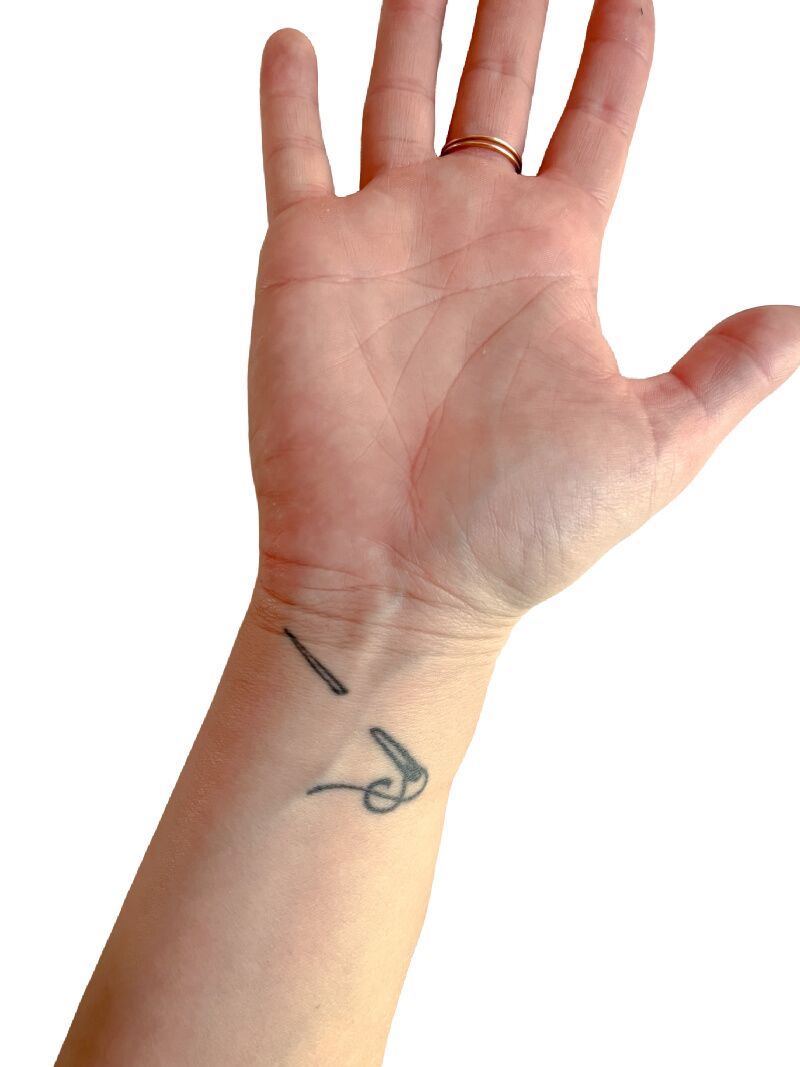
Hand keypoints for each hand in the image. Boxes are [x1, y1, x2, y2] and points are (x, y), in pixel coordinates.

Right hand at [249, 0, 798, 651]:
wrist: (397, 579)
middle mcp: (471, 232)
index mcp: (554, 258)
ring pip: (400, 95)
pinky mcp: (306, 262)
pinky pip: (294, 157)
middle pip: (501, 84)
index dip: (619, 48)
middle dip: (518, 4)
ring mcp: (385, 239)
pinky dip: (291, 100)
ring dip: (414, 20)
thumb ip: (728, 370)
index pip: (598, 121)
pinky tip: (293, 43)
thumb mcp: (655, 444)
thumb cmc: (520, 528)